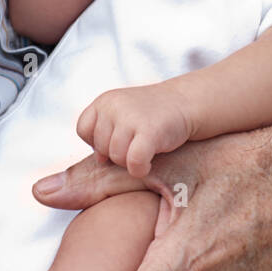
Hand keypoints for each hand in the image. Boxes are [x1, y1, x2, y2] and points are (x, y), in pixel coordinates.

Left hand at [77, 83, 193, 177]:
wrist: (188, 103)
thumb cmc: (153, 115)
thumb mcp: (122, 115)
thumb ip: (104, 133)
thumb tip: (98, 160)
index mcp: (105, 101)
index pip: (83, 130)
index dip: (98, 141)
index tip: (119, 140)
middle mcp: (114, 106)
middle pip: (101, 147)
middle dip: (117, 153)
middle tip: (137, 145)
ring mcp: (131, 117)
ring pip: (116, 157)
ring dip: (130, 162)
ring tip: (145, 150)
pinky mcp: (149, 131)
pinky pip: (133, 162)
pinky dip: (140, 169)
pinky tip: (148, 165)